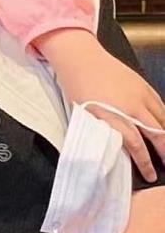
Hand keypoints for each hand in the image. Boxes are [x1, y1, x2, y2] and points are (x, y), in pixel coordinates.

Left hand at [38, 29, 164, 181]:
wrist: (80, 58)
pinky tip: (164, 125)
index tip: (150, 174)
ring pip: (162, 119)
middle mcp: (131, 106)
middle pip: (157, 133)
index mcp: (113, 116)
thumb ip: (101, 132)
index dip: (145, 162)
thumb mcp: (84, 115)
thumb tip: (111, 148)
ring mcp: (140, 93)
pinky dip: (164, 117)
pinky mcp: (142, 84)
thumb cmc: (77, 86)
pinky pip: (159, 104)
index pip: (136, 144)